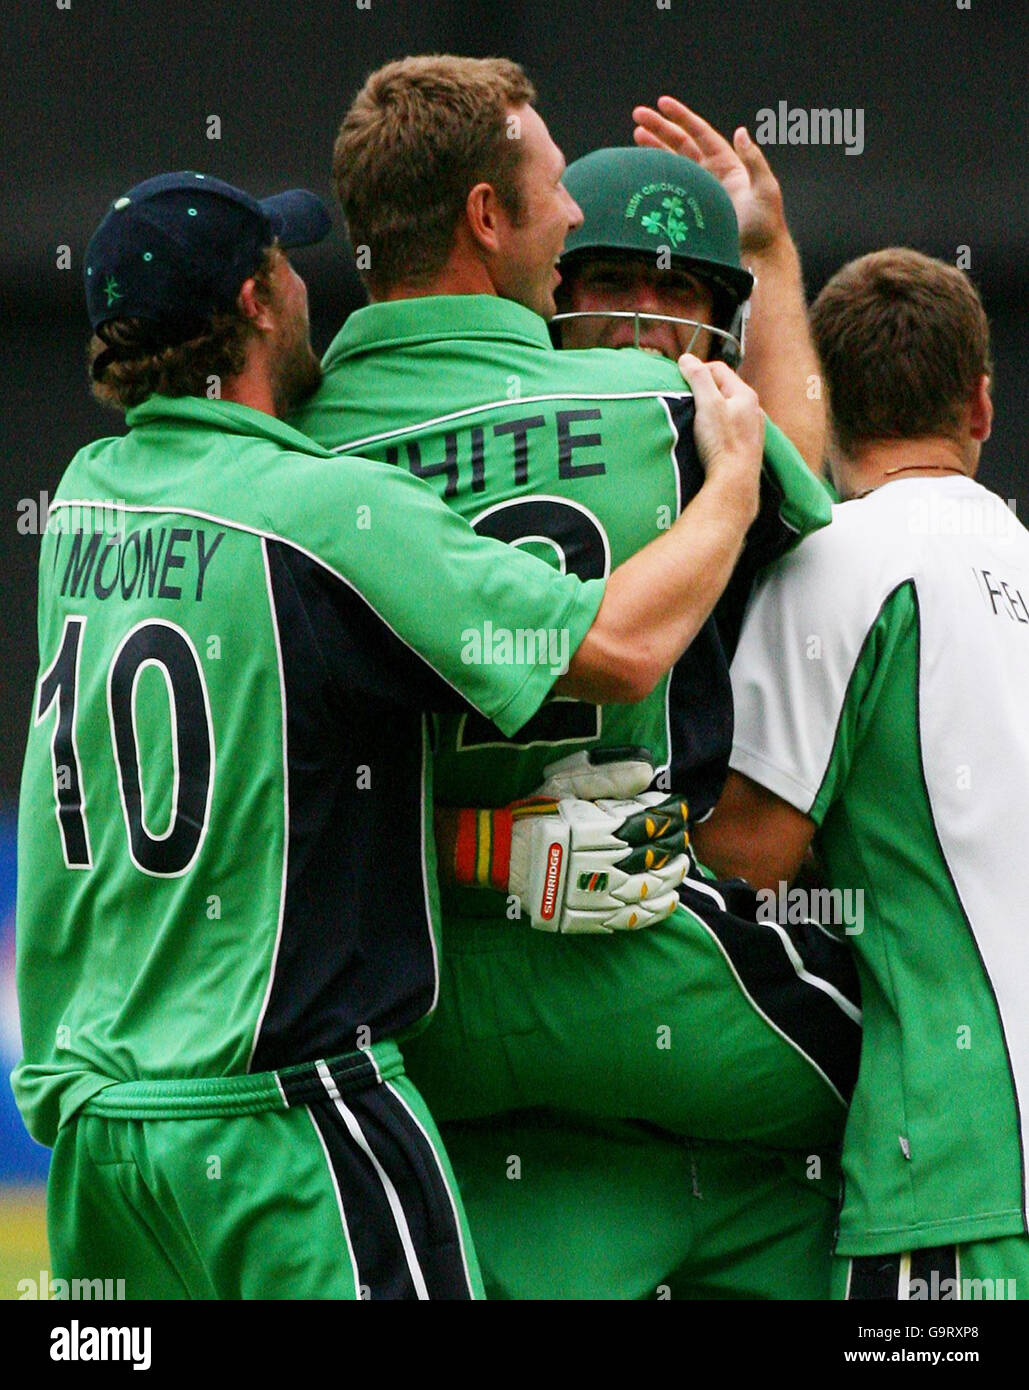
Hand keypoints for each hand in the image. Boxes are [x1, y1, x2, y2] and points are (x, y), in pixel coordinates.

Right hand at [507, 787, 689, 933]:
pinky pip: (626, 919)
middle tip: (683, 840)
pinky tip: (668, 901)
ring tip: (681, 867)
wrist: (500, 851)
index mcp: (591, 828)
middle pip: (649, 857)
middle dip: (673, 847)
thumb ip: (605, 777)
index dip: (667, 817)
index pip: (644, 824)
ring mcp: (589, 894)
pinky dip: (653, 912)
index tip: (678, 811)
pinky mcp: (584, 915)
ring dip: (669, 878)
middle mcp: (593, 863)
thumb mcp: (564, 784)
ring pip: (643, 889)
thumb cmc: (535, 813)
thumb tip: (646, 771)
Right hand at [632, 97, 785, 254]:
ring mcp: (697, 193)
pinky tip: (641, 169)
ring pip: (672, 164)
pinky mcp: (688, 212)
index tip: (662, 104)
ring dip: (654, 149)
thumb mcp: (765, 189)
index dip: (681, 117)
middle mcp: (710, 175)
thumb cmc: (764, 225)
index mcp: (727, 165)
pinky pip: (669, 190)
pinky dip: (655, 178)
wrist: (755, 259)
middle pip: (681, 144)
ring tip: (635, 135)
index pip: (699, 134)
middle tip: (638, 115)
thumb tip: (740, 132)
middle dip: (660, 128)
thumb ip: (754, 160)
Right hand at [677, 354, 763, 513]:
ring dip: (711, 410)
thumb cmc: (722, 442)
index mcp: (745, 394)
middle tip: (685, 400)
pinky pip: (730, 428)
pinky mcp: (747, 447)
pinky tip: (708, 438)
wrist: (735, 481)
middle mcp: (753, 409)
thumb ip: (698, 379)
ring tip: (695, 419)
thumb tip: (686, 358)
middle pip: (724, 389)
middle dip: (704, 390)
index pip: (718, 369)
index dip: (697, 370)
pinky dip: (718, 427)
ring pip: (728, 409)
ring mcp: (752, 429)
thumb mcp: (707, 404)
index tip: (680, 380)